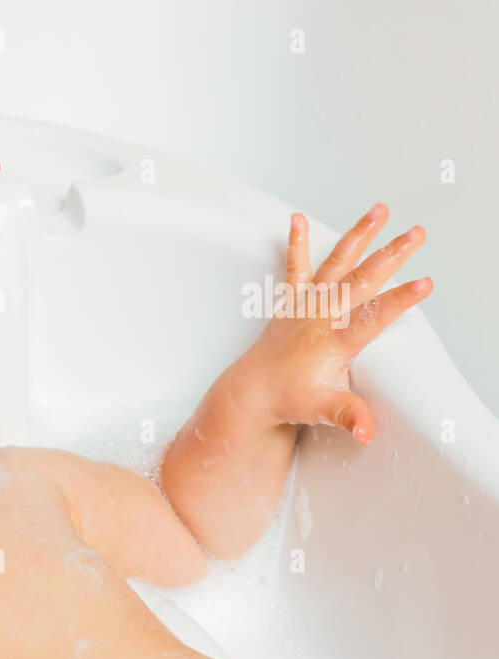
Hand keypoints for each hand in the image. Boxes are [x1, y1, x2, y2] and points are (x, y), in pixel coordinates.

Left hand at [232, 204, 432, 444]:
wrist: (251, 393)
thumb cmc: (288, 399)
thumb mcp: (324, 410)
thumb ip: (349, 416)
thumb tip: (367, 432)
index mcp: (332, 343)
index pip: (371, 319)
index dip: (399, 301)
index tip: (424, 283)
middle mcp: (319, 318)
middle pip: (359, 281)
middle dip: (390, 256)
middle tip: (417, 234)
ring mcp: (305, 306)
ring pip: (336, 265)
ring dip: (358, 236)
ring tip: (380, 210)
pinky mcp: (291, 302)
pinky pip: (294, 268)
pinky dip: (296, 243)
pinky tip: (297, 219)